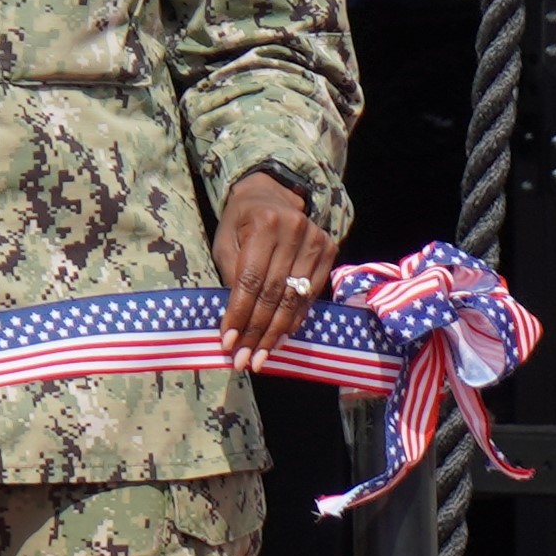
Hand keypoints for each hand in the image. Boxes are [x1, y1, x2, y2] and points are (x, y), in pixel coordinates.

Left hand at [216, 169, 344, 367]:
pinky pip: (311, 294)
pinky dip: (295, 319)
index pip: (250, 280)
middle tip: (244, 360)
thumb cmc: (241, 222)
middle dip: (257, 331)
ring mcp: (317, 241)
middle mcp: (295, 231)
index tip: (228, 343)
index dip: (239, 314)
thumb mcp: (226, 242)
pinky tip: (281, 339)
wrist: (272, 194)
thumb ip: (232, 275)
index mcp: (264, 224)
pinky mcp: (330, 251)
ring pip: (294, 298)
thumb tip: (235, 322)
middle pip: (274, 293)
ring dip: (276, 332)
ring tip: (261, 357)